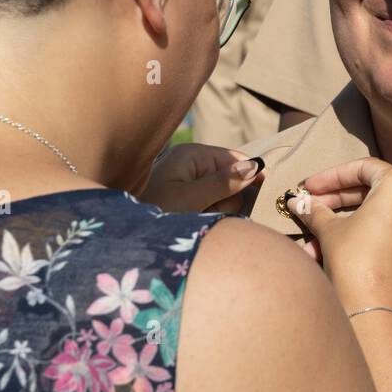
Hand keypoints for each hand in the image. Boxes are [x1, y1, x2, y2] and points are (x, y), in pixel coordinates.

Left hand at [139, 143, 262, 213]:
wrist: (126, 236)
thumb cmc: (155, 212)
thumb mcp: (190, 198)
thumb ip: (223, 183)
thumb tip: (255, 165)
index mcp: (191, 155)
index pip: (234, 159)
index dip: (249, 174)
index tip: (264, 188)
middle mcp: (191, 165)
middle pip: (232, 179)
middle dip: (225, 199)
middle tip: (206, 211)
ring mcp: (189, 183)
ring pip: (225, 197)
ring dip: (216, 211)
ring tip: (194, 219)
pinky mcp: (188, 200)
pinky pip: (212, 207)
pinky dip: (208, 216)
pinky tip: (194, 222)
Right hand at [295, 157, 391, 315]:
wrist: (378, 312)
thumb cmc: (355, 261)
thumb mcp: (330, 231)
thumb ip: (315, 211)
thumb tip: (298, 202)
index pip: (363, 167)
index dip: (332, 175)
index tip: (309, 186)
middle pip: (371, 189)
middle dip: (336, 197)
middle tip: (310, 204)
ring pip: (374, 214)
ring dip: (342, 220)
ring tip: (313, 234)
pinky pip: (383, 232)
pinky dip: (358, 234)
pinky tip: (329, 248)